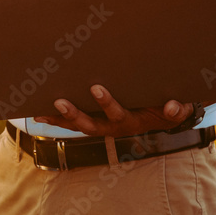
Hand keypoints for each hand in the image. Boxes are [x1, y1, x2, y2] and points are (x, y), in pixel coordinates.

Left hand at [33, 85, 192, 136]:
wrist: (161, 114)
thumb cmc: (167, 107)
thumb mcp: (176, 109)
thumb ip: (177, 109)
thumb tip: (172, 107)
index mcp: (132, 121)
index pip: (118, 114)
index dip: (107, 104)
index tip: (96, 88)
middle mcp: (113, 127)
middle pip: (92, 125)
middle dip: (76, 114)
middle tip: (60, 101)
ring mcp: (101, 125)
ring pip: (78, 125)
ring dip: (61, 119)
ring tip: (44, 110)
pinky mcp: (93, 121)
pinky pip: (72, 123)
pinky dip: (55, 119)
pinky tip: (38, 113)